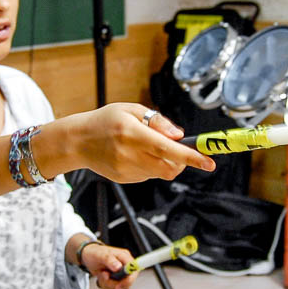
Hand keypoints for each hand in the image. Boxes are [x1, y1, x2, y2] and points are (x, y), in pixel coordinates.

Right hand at [66, 103, 215, 182]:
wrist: (77, 141)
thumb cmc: (106, 121)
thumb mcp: (131, 109)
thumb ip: (158, 122)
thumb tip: (180, 136)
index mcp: (132, 133)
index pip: (168, 149)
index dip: (191, 157)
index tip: (210, 162)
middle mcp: (129, 154)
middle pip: (169, 168)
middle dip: (182, 162)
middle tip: (180, 150)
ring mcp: (126, 170)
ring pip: (160, 173)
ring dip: (166, 163)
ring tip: (148, 147)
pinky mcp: (124, 179)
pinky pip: (148, 176)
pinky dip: (151, 166)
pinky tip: (136, 155)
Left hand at [80, 242, 136, 288]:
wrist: (88, 257)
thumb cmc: (95, 253)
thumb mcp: (100, 255)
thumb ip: (109, 260)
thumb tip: (118, 267)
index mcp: (125, 257)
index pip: (134, 270)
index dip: (129, 280)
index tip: (119, 286)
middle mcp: (126, 266)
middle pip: (128, 282)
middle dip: (114, 283)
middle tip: (104, 276)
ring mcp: (122, 274)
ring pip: (120, 288)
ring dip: (107, 284)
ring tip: (101, 274)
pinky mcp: (117, 281)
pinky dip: (106, 286)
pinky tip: (101, 278)